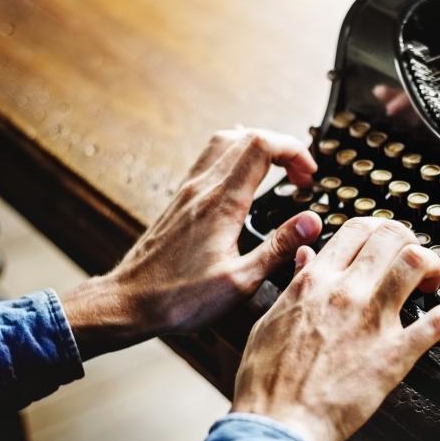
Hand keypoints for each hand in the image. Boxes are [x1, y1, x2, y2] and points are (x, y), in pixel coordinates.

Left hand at [61, 128, 321, 358]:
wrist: (128, 303)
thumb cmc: (179, 299)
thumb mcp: (240, 281)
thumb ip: (278, 248)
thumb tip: (311, 223)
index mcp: (221, 204)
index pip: (262, 147)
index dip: (293, 151)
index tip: (309, 176)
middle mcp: (202, 189)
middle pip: (247, 137)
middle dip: (283, 148)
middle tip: (301, 177)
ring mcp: (188, 191)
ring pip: (225, 141)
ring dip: (258, 146)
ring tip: (279, 170)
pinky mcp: (180, 200)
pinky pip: (210, 158)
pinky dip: (236, 155)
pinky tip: (244, 173)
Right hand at [231, 217, 439, 440]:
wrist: (277, 425)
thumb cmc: (267, 380)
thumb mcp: (271, 319)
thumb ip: (294, 283)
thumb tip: (307, 257)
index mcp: (315, 281)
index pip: (357, 229)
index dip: (379, 231)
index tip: (385, 245)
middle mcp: (346, 291)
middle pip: (392, 236)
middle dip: (408, 242)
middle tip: (411, 262)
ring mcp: (373, 320)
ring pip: (415, 261)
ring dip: (432, 263)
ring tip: (433, 280)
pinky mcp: (396, 353)